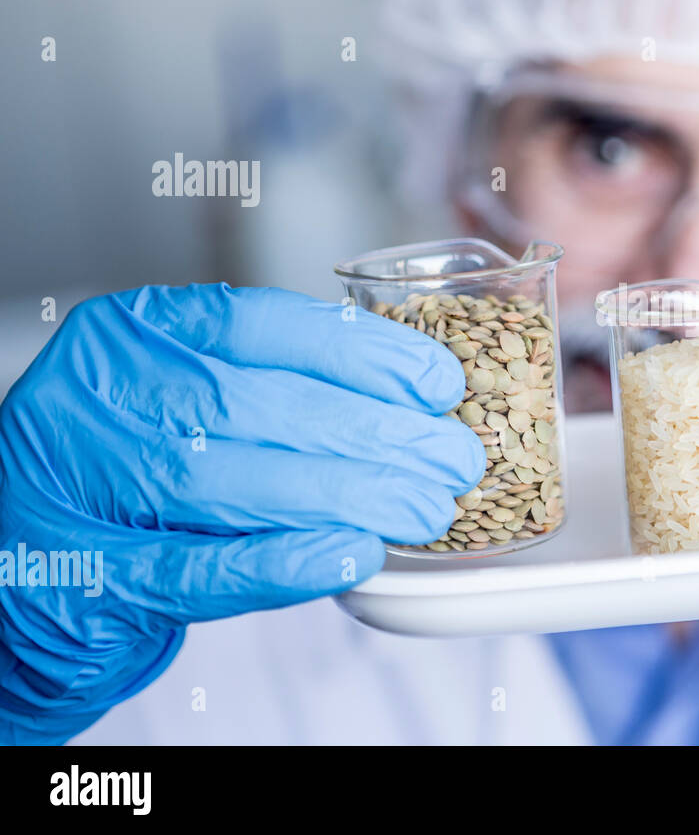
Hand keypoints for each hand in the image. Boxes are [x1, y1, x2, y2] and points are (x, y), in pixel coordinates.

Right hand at [0, 284, 483, 743]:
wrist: (16, 557)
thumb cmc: (123, 468)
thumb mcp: (178, 398)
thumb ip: (266, 388)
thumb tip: (409, 403)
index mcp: (132, 333)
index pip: (259, 324)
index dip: (361, 352)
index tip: (438, 382)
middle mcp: (100, 394)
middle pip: (259, 404)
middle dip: (375, 432)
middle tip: (455, 459)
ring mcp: (85, 482)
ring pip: (234, 479)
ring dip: (348, 495)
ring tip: (426, 508)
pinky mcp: (84, 573)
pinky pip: (196, 567)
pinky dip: (282, 562)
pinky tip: (350, 556)